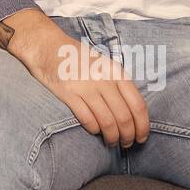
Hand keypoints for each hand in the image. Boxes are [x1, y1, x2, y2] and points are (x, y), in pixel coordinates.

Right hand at [0, 8, 149, 147]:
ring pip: (108, 122)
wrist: (47, 45)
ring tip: (112, 142)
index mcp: (115, 72)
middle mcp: (104, 79)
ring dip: (112, 137)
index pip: (137, 104)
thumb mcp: (103, 63)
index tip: (142, 137)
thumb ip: (117, 82)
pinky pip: (87, 119)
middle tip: (127, 144)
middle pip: (124, 117)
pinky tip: (95, 131)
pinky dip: (94, 129)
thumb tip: (132, 110)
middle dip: (128, 136)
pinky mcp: (68, 94)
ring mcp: (86, 87)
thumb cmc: (77, 56)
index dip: (143, 125)